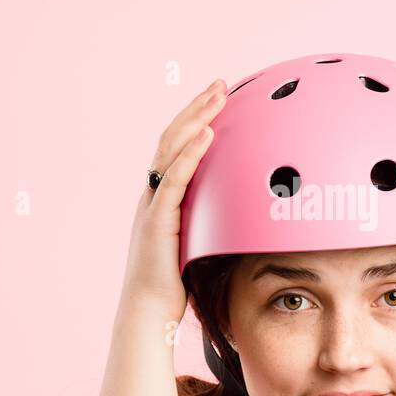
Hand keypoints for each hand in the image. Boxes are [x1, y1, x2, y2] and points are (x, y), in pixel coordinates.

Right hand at [118, 77, 226, 319]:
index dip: (195, 120)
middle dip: (197, 108)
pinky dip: (190, 154)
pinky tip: (207, 135)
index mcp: (161, 197)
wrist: (149, 312)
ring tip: (217, 96)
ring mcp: (152, 205)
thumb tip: (247, 214)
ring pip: (171, 150)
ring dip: (195, 119)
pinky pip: (174, 179)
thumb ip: (213, 221)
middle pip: (173, 138)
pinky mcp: (157, 220)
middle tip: (220, 84)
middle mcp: (153, 194)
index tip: (217, 98)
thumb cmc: (174, 285)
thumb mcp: (198, 243)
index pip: (177, 147)